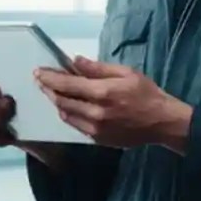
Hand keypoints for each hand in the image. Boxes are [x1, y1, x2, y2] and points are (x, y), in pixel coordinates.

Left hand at [34, 57, 191, 151]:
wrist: (162, 123)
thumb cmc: (146, 94)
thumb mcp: (126, 73)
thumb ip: (98, 68)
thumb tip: (75, 61)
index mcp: (102, 93)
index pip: (67, 84)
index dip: (50, 78)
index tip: (38, 72)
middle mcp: (95, 113)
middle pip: (61, 101)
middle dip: (48, 89)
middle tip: (40, 80)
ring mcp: (95, 129)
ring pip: (66, 114)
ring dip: (56, 102)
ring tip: (52, 91)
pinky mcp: (98, 139)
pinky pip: (76, 125)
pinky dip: (69, 114)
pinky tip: (69, 106)